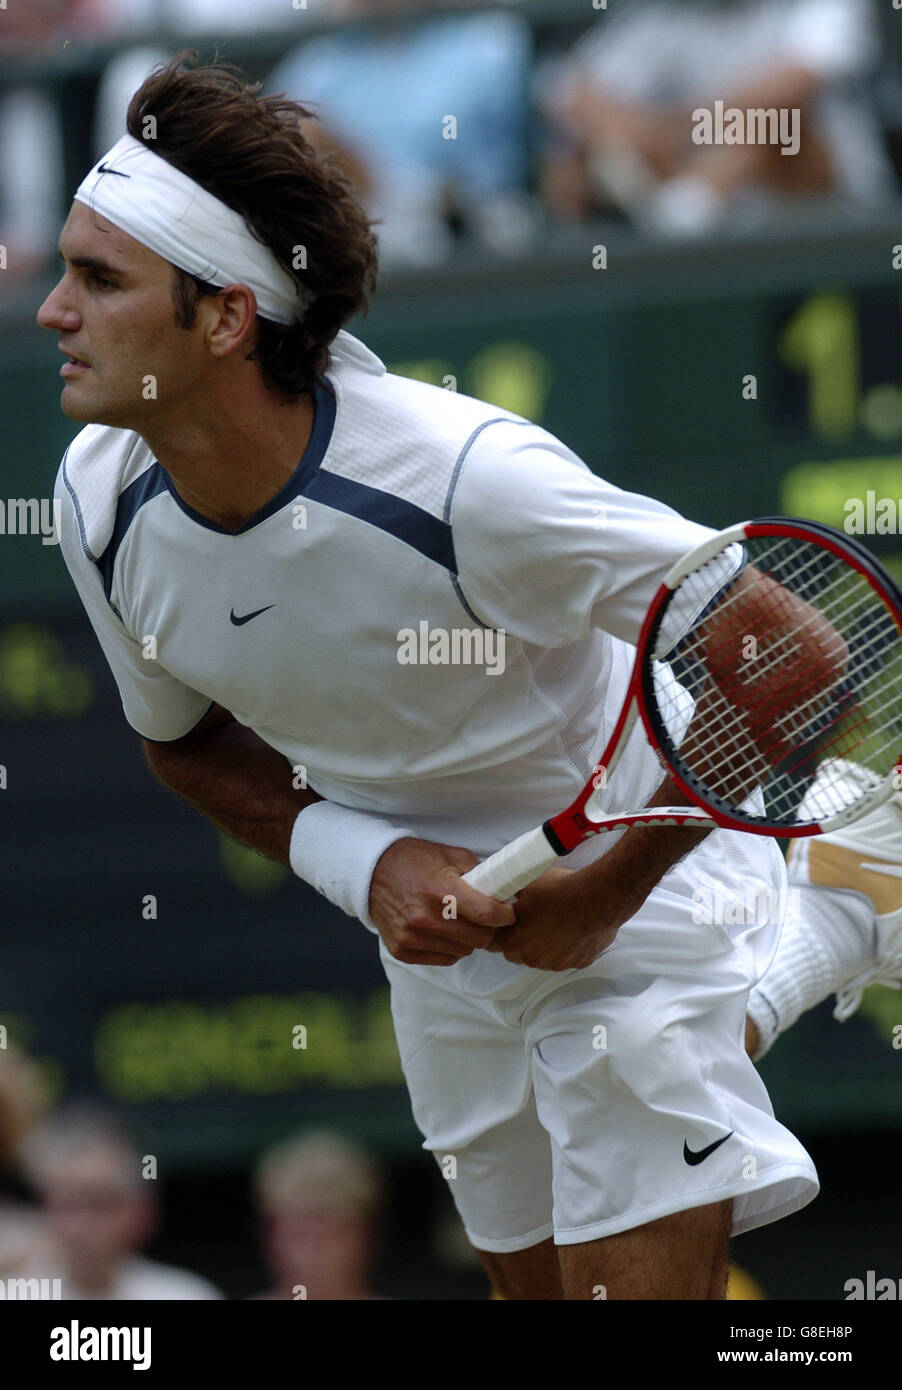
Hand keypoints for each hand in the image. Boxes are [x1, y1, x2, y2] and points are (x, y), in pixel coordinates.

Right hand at [369, 837, 515, 965]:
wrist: (373, 872)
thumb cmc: (416, 861)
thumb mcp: (450, 855)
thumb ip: (480, 874)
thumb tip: (507, 892)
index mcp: (440, 891)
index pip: (486, 914)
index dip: (504, 914)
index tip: (507, 911)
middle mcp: (425, 918)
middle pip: (479, 938)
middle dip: (486, 927)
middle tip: (481, 916)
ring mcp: (412, 937)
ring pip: (463, 951)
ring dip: (467, 939)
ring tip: (457, 920)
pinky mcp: (402, 951)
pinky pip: (444, 959)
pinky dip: (449, 947)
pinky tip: (441, 930)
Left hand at [485, 866, 620, 971]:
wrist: (596, 898)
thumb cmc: (560, 891)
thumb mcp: (525, 885)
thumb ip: (511, 894)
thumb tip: (505, 890)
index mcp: (513, 942)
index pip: (493, 943)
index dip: (497, 930)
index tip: (503, 922)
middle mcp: (532, 958)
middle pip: (517, 953)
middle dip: (519, 939)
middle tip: (529, 919)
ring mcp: (556, 963)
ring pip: (543, 957)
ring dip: (544, 944)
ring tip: (555, 921)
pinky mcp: (578, 963)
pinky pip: (567, 956)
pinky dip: (567, 945)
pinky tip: (573, 927)